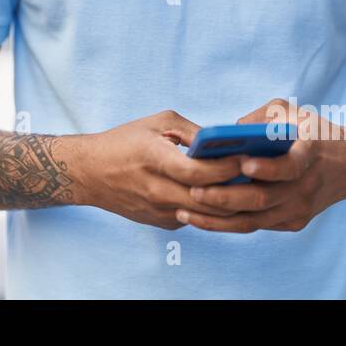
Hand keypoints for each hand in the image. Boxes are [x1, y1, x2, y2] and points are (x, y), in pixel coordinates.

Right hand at [73, 110, 253, 229]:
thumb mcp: (156, 123)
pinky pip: (196, 217)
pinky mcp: (162, 223)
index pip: (198, 173)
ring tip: (246, 185)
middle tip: (256, 174)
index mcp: (154, 160)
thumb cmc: (124, 141)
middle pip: (208, 200)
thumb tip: (224, 143)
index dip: (226, 168)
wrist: (89, 173)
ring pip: (206, 215)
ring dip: (228, 202)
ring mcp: (159, 211)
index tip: (246, 157)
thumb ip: (191, 132)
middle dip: (235, 188)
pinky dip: (211, 208)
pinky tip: (222, 193)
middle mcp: (156, 190)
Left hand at [173, 98, 345, 232]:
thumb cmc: (315, 132)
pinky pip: (255, 226)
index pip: (290, 167)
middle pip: (261, 200)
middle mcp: (305, 188)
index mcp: (310, 155)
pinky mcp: (292, 223)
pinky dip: (226, 224)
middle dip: (224, 197)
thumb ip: (263, 117)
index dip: (267, 168)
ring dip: (217, 219)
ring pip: (253, 221)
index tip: (243, 163)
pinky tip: (199, 218)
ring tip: (184, 211)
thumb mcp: (295, 114)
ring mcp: (299, 210)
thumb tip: (229, 131)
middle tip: (193, 191)